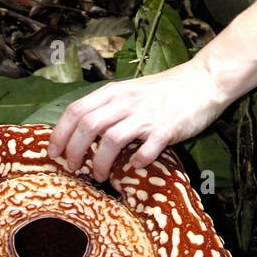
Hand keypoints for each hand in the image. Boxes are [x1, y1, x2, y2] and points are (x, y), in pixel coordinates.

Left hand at [47, 58, 227, 181]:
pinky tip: (136, 166)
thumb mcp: (130, 92)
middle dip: (75, 151)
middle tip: (74, 168)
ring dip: (101, 162)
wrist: (203, 81)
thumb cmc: (164, 91)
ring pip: (111, 139)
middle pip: (88, 126)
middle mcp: (126, 101)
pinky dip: (137, 160)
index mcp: (114, 92)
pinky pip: (147, 147)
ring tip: (100, 175)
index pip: (76, 110)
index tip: (53, 152)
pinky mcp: (167, 128)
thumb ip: (109, 108)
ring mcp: (147, 115)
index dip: (60, 133)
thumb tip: (83, 132)